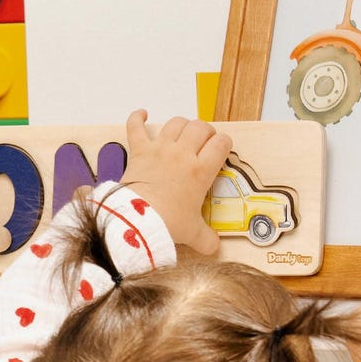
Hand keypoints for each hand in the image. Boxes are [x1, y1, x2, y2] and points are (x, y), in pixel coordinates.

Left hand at [122, 110, 231, 254]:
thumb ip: (208, 239)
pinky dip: (138, 118)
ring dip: (182, 125)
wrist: (137, 220)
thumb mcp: (194, 234)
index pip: (221, 143)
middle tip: (204, 143)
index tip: (222, 150)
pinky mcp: (139, 151)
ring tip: (183, 133)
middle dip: (206, 131)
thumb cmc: (167, 223)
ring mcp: (160, 149)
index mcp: (201, 171)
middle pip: (200, 127)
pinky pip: (136, 127)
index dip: (224, 143)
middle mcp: (182, 154)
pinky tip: (143, 114)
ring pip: (176, 123)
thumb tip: (215, 247)